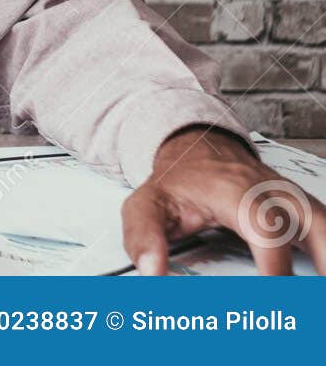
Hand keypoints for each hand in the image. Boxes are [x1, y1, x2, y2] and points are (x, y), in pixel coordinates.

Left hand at [121, 125, 324, 274]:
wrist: (196, 151)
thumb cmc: (177, 182)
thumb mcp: (146, 204)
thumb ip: (143, 236)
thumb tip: (152, 271)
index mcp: (234, 193)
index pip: (264, 228)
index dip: (274, 263)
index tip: (274, 292)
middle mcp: (270, 192)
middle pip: (313, 223)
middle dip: (322, 258)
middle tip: (309, 299)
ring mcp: (291, 199)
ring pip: (325, 224)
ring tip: (319, 291)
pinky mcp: (302, 209)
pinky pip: (325, 230)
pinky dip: (325, 252)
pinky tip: (319, 274)